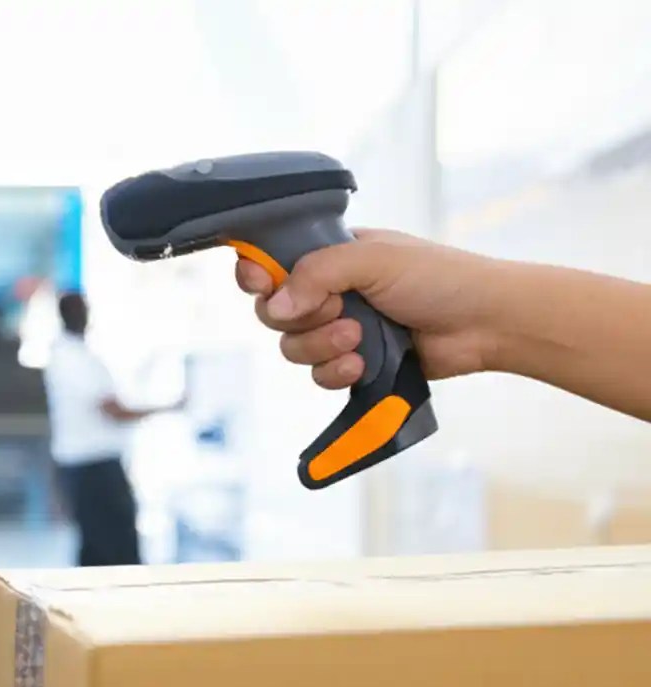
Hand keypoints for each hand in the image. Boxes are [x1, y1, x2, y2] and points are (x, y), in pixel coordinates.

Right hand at [234, 228, 502, 388]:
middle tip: (334, 311)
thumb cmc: (440, 278)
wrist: (487, 324)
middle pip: (274, 310)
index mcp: (330, 254)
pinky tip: (361, 365)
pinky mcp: (354, 362)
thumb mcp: (374, 259)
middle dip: (300, 318)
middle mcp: (329, 290)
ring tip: (359, 340)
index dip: (257, 274)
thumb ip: (318, 273)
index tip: (261, 284)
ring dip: (321, 346)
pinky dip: (335, 372)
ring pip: (293, 346)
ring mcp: (340, 327)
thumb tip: (276, 305)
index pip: (272, 260)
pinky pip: (318, 375)